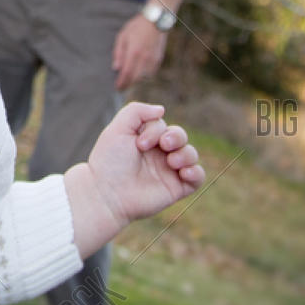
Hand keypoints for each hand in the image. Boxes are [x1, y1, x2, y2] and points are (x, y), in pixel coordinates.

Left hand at [65, 103, 203, 253]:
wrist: (106, 194)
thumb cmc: (109, 162)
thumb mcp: (118, 129)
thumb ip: (137, 111)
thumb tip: (161, 110)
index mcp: (145, 140)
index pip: (162, 126)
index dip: (155, 130)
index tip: (139, 144)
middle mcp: (158, 154)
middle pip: (180, 137)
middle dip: (176, 137)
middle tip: (164, 145)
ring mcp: (168, 171)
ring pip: (191, 154)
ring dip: (186, 154)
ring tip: (172, 162)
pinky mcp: (176, 188)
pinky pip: (198, 177)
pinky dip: (196, 172)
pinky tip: (184, 172)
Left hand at [112, 14, 166, 89]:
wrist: (156, 21)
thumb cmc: (137, 27)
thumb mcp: (122, 36)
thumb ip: (118, 53)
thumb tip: (116, 68)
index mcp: (134, 52)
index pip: (127, 73)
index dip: (122, 83)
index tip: (117, 88)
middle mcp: (144, 58)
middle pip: (136, 79)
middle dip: (128, 85)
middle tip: (122, 87)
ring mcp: (153, 60)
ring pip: (144, 77)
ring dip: (136, 81)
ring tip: (129, 80)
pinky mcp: (159, 59)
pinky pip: (151, 73)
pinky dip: (145, 75)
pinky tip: (139, 72)